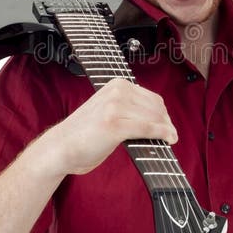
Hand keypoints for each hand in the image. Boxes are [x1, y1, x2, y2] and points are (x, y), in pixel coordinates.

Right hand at [39, 78, 177, 175]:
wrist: (61, 147)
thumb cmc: (84, 134)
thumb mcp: (108, 110)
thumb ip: (128, 108)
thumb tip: (158, 119)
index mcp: (117, 85)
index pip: (152, 98)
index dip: (163, 114)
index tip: (168, 126)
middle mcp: (117, 92)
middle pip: (156, 107)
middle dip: (167, 122)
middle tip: (171, 135)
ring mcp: (116, 107)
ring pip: (154, 118)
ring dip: (167, 129)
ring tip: (170, 139)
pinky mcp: (116, 125)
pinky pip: (148, 128)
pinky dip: (163, 134)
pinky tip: (169, 140)